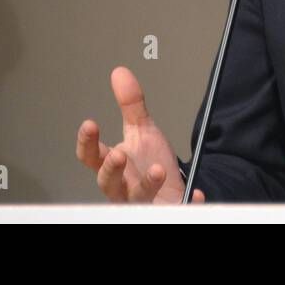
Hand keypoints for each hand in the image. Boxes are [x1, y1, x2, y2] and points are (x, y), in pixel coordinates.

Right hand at [76, 65, 204, 203]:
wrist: (171, 190)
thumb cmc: (149, 163)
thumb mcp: (142, 131)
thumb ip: (130, 105)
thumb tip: (120, 73)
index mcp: (115, 164)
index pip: (92, 156)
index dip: (88, 143)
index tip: (90, 124)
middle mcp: (123, 186)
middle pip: (108, 182)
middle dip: (111, 169)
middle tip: (120, 155)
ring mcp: (142, 202)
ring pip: (137, 199)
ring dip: (147, 185)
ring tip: (158, 170)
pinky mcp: (165, 210)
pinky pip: (174, 209)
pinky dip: (187, 201)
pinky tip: (197, 194)